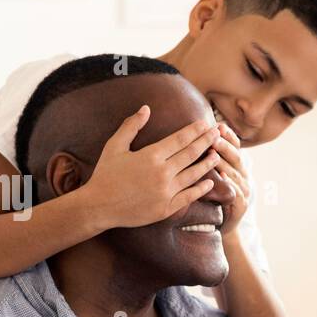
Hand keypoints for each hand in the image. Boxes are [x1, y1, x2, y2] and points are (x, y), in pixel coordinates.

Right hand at [85, 106, 224, 228]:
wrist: (99, 206)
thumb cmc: (105, 174)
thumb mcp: (114, 146)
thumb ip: (131, 126)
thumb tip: (146, 108)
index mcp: (151, 156)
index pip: (179, 139)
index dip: (194, 131)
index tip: (205, 123)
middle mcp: (162, 173)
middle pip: (190, 154)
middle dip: (206, 142)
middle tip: (218, 133)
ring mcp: (166, 192)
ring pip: (193, 175)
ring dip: (207, 163)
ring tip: (217, 154)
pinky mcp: (166, 208)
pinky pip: (189, 197)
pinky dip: (201, 189)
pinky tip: (209, 182)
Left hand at [209, 121, 250, 236]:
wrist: (222, 225)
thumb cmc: (213, 198)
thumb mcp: (212, 174)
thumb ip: (209, 158)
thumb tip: (196, 136)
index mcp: (237, 166)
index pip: (236, 146)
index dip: (228, 136)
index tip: (218, 125)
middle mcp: (244, 176)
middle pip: (236, 157)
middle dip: (225, 145)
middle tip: (213, 136)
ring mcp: (245, 190)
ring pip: (235, 173)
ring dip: (224, 162)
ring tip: (213, 153)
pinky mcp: (241, 205)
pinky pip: (236, 192)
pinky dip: (229, 184)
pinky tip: (221, 176)